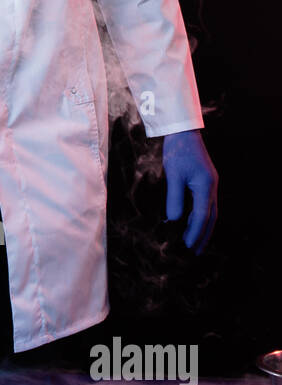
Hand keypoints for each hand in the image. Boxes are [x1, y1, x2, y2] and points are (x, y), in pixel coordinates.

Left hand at [162, 129, 217, 253]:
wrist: (183, 131)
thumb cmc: (177, 151)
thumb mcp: (173, 175)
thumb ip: (174, 199)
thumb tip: (173, 221)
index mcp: (206, 186)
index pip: (201, 216)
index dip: (194, 233)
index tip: (187, 247)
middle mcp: (211, 187)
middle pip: (210, 218)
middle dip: (203, 236)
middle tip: (195, 253)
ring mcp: (210, 184)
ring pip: (209, 212)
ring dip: (202, 228)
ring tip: (194, 243)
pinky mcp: (205, 182)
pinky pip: (205, 205)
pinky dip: (200, 218)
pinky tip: (190, 224)